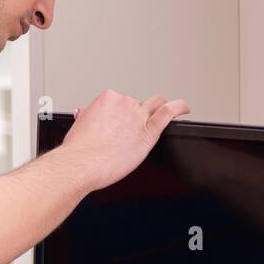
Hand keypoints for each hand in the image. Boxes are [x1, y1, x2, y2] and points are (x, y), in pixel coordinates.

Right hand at [62, 89, 189, 190]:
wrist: (81, 164)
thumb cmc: (79, 150)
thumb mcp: (79, 125)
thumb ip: (88, 117)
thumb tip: (87, 115)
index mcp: (107, 99)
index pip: (120, 102)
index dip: (120, 113)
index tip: (117, 122)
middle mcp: (125, 104)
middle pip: (137, 104)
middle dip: (135, 113)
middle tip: (131, 128)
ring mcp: (138, 116)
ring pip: (155, 105)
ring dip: (160, 107)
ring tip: (166, 110)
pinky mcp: (149, 131)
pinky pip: (169, 113)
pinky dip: (179, 107)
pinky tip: (184, 108)